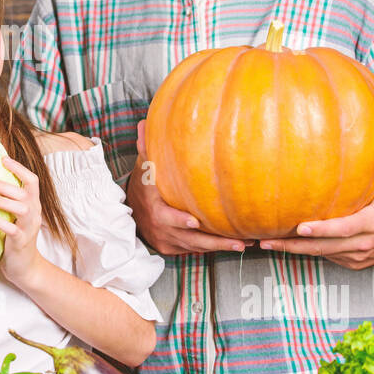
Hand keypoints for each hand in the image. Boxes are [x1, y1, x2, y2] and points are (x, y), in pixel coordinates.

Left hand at [0, 156, 46, 284]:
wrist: (26, 267)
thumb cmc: (15, 237)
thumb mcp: (14, 216)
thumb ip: (8, 201)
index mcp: (33, 204)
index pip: (32, 181)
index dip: (19, 168)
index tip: (2, 159)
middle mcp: (34, 213)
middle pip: (24, 193)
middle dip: (3, 184)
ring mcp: (29, 228)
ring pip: (21, 209)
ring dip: (1, 201)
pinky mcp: (21, 242)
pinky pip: (11, 229)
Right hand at [125, 120, 253, 254]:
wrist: (128, 214)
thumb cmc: (143, 186)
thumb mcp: (142, 168)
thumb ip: (146, 148)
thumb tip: (143, 123)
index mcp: (153, 206)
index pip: (165, 214)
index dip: (179, 219)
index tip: (194, 221)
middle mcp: (160, 227)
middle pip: (189, 238)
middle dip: (214, 241)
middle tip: (238, 240)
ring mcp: (166, 240)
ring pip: (195, 247)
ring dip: (220, 247)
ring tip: (245, 244)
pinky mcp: (171, 249)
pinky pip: (194, 251)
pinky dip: (213, 249)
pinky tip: (236, 245)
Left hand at [258, 141, 373, 268]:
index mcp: (372, 224)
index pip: (344, 229)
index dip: (322, 230)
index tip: (299, 228)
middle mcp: (364, 243)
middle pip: (325, 247)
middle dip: (295, 245)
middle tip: (266, 240)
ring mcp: (357, 256)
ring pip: (322, 254)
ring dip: (294, 251)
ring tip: (265, 244)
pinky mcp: (352, 263)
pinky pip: (327, 257)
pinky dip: (308, 251)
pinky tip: (283, 245)